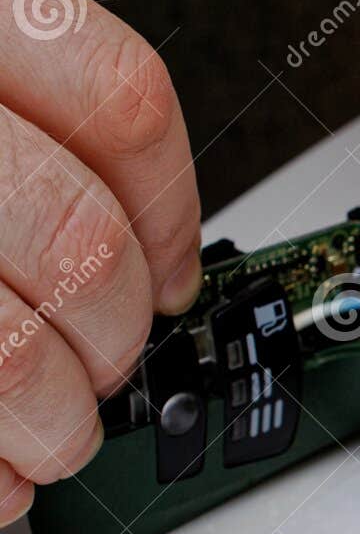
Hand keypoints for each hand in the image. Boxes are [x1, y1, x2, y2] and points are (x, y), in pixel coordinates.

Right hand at [0, 0, 201, 525]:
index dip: (168, 210)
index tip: (169, 276)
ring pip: (9, 352)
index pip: (116, 101)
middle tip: (100, 366)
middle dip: (111, 339)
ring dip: (54, 422)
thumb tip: (143, 264)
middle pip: (78, 242)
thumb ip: (24, 140)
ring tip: (51, 432)